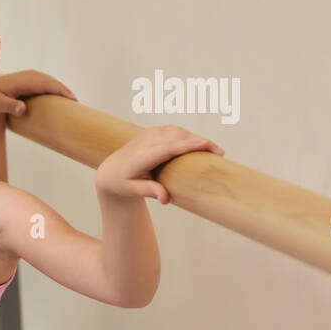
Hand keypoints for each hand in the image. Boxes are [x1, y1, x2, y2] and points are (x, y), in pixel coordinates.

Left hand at [0, 68, 77, 118]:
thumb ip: (9, 106)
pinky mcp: (30, 79)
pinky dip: (54, 88)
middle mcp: (29, 76)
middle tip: (76, 104)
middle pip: (52, 82)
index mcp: (24, 81)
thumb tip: (22, 109)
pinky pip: (46, 82)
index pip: (47, 85)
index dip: (61, 91)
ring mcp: (30, 76)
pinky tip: (59, 96)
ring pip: (50, 81)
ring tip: (71, 101)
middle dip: (65, 91)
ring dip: (61, 89)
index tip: (72, 100)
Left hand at [96, 125, 224, 203]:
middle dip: (199, 142)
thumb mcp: (133, 190)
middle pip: (176, 137)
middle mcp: (145, 141)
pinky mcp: (154, 131)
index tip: (205, 144)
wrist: (111, 170)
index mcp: (140, 156)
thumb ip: (149, 191)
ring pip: (178, 131)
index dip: (187, 145)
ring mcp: (150, 133)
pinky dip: (189, 136)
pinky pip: (176, 131)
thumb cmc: (123, 183)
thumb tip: (165, 199)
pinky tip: (200, 146)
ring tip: (213, 151)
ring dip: (196, 138)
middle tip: (219, 153)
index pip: (167, 148)